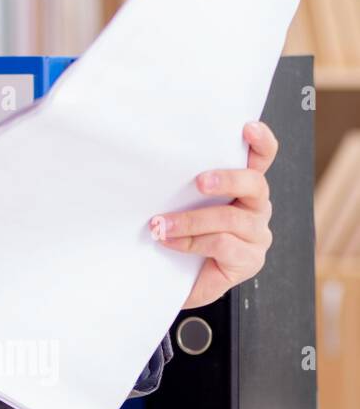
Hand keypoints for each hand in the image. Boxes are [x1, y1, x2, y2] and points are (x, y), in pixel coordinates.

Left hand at [149, 120, 276, 309]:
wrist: (175, 280)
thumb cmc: (177, 234)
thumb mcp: (178, 203)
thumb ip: (180, 185)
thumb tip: (147, 161)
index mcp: (242, 187)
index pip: (261, 159)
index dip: (261, 142)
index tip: (248, 127)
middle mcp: (255, 208)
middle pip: (255, 184)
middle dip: (227, 179)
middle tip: (199, 182)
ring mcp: (256, 235)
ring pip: (231, 219)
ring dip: (191, 221)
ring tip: (160, 224)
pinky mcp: (249, 260)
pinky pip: (222, 245)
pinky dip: (190, 242)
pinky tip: (169, 242)